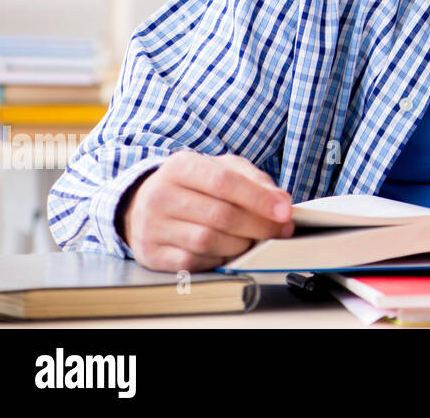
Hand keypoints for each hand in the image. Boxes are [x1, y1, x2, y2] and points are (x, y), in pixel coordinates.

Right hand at [118, 150, 294, 271]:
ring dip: (240, 244)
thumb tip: (281, 203)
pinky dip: (217, 259)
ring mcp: (152, 226)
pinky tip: (227, 251)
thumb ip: (254, 180)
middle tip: (281, 230)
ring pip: (207, 241)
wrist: (143, 204)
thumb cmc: (195, 186)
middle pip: (220, 215)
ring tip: (254, 239)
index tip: (285, 211)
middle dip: (258, 226)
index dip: (259, 198)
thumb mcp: (222, 169)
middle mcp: (161, 195)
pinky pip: (192, 262)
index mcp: (180, 167)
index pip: (224, 182)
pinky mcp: (151, 253)